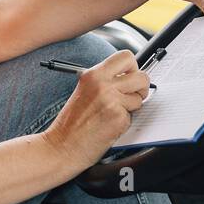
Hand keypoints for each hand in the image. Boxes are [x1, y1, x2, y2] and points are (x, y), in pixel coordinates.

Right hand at [43, 50, 151, 172]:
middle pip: (141, 76)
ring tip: (114, 114)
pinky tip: (110, 126)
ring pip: (140, 98)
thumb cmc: (71, 123)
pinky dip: (124, 122)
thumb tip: (129, 76)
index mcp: (94, 74)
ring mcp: (112, 101)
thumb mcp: (84, 90)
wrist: (61, 146)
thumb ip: (105, 80)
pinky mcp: (118, 118)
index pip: (126, 57)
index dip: (133, 68)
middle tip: (132, 96)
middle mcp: (103, 84)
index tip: (130, 77)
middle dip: (141, 88)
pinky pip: (133, 116)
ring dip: (132, 107)